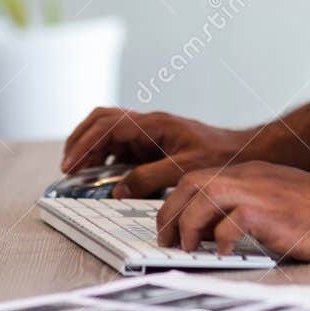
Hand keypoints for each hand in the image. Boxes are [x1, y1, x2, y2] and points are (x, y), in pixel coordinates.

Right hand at [61, 107, 256, 196]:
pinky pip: (120, 144)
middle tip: (67, 165)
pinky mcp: (152, 142)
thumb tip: (119, 190)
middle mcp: (148, 124)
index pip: (108, 126)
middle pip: (101, 120)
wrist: (242, 151)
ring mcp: (149, 132)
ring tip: (77, 170)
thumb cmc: (219, 157)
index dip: (85, 145)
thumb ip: (150, 179)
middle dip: (80, 140)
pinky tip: (102, 174)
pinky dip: (105, 155)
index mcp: (154, 125)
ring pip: (108, 130)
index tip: (71, 165)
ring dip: (90, 147)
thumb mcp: (184, 171)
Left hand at [156, 161, 309, 261]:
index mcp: (250, 174)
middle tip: (166, 240)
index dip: (176, 202)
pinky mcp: (270, 212)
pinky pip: (229, 221)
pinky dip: (218, 239)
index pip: (198, 178)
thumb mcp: (280, 202)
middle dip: (170, 212)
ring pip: (202, 196)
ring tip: (187, 248)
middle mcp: (250, 177)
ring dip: (187, 225)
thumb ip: (251, 210)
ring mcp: (259, 192)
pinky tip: (221, 253)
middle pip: (191, 182)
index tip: (169, 226)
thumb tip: (220, 234)